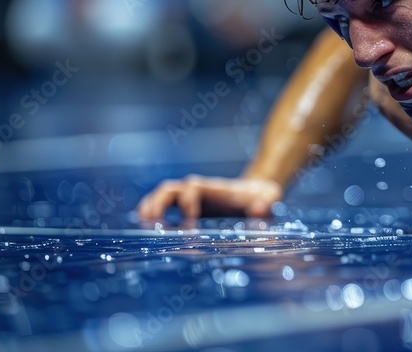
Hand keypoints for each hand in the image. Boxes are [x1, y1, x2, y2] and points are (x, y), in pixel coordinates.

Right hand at [136, 175, 282, 220]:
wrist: (259, 193)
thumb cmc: (263, 198)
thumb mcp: (270, 199)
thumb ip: (266, 203)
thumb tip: (261, 209)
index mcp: (216, 190)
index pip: (194, 188)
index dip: (188, 201)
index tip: (190, 221)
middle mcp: (200, 191)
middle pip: (172, 188)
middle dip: (160, 202)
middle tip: (151, 221)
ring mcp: (192, 197)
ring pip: (164, 194)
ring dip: (151, 205)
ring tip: (141, 222)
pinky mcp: (188, 206)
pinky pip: (165, 203)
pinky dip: (152, 210)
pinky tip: (143, 223)